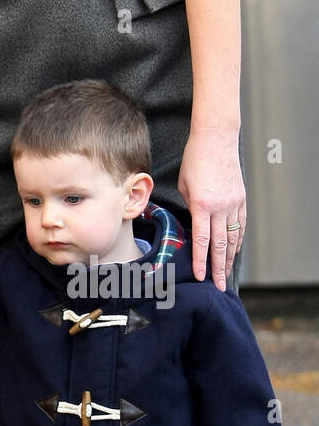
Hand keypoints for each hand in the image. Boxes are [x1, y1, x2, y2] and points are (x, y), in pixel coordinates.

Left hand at [177, 127, 245, 288]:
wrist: (216, 139)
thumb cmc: (194, 159)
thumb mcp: (184, 185)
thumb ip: (189, 206)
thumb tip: (193, 222)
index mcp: (201, 204)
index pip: (202, 241)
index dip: (201, 261)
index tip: (201, 276)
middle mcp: (220, 207)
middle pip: (221, 245)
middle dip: (218, 268)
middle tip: (218, 286)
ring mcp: (234, 203)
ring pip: (233, 237)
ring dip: (230, 258)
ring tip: (226, 274)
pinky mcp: (241, 199)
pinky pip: (240, 225)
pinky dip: (238, 240)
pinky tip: (235, 251)